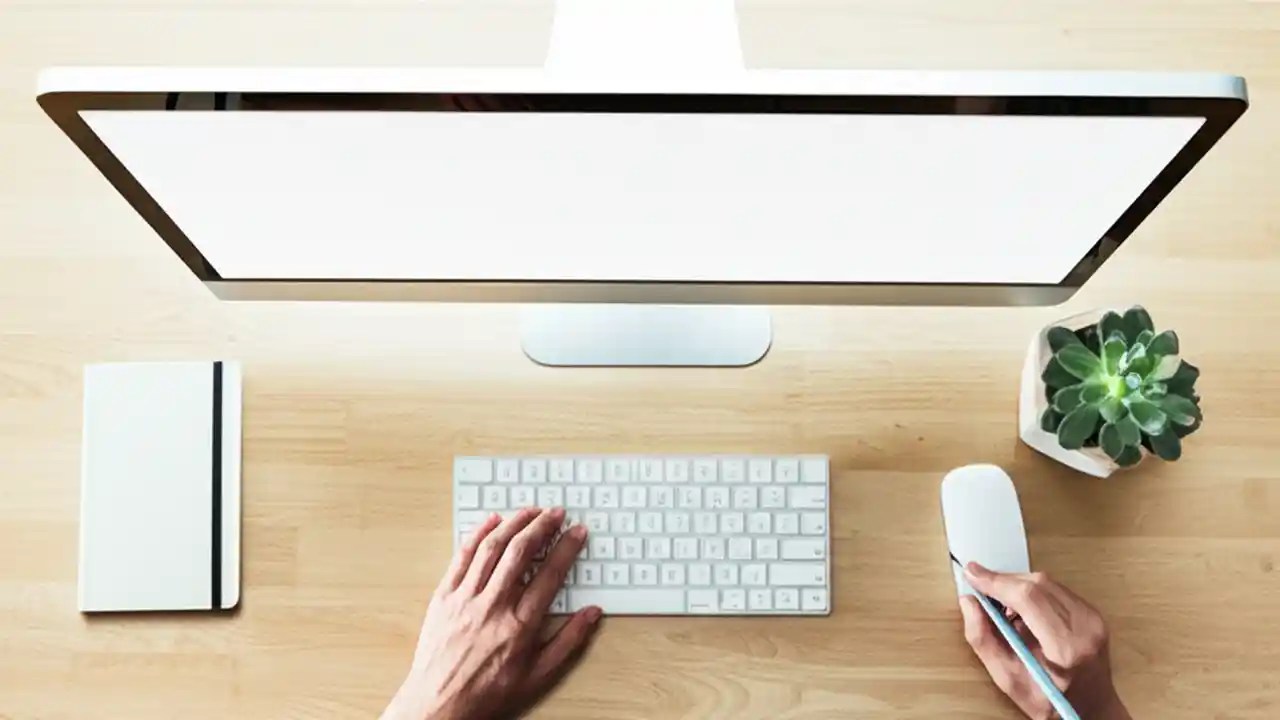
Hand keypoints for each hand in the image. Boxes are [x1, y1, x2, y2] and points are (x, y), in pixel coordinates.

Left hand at [383, 508, 600, 719]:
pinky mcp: (444, 597)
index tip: (577, 533)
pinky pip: (462, 557)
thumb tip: (592, 614)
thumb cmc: (488, 693)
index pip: (550, 575)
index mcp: (519, 626)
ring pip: (492, 548)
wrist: (440, 705)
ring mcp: (465, 599)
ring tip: (530, 511)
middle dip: (542, 526)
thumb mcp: (538, 675)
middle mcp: (493, 606)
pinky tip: (492, 522)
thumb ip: (568, 641)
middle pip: (520, 552)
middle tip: (556, 513)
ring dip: (513, 524)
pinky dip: (477, 535)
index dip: (567, 548)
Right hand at [959, 563, 1130, 719]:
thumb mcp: (1009, 680)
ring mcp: (1093, 619)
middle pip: (1037, 584)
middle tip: (980, 587)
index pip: (1028, 598)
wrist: (1091, 710)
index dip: (996, 582)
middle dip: (1004, 581)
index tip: (972, 575)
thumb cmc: (1053, 703)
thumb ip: (984, 641)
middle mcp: (1085, 628)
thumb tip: (969, 604)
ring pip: (1047, 582)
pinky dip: (1033, 592)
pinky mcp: (1093, 614)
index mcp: (1065, 648)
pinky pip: (1057, 589)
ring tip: (1002, 606)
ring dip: (1018, 585)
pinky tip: (1022, 610)